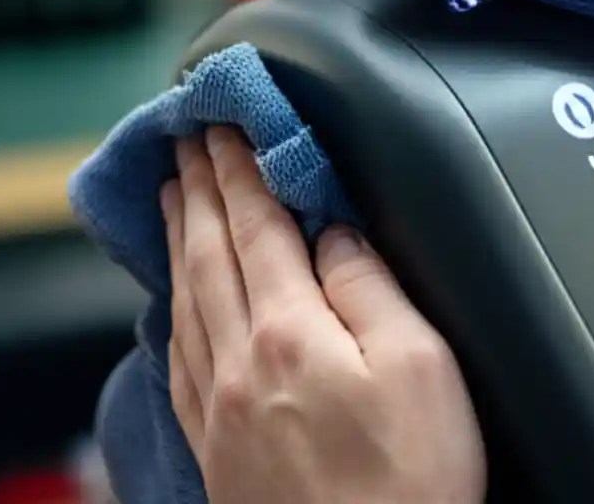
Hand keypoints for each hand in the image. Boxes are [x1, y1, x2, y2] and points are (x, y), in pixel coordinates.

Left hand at [160, 126, 485, 503]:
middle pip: (211, 254)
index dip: (241, 169)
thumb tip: (335, 234)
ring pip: (186, 298)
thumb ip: (372, 289)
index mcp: (291, 333)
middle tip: (185, 140)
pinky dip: (173, 307)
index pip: (257, 227)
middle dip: (201, 189)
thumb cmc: (412, 484)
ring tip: (172, 196)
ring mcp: (218, 409)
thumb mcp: (421, 368)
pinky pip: (178, 355)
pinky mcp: (215, 448)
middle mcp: (240, 364)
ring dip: (180, 238)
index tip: (224, 125)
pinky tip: (173, 299)